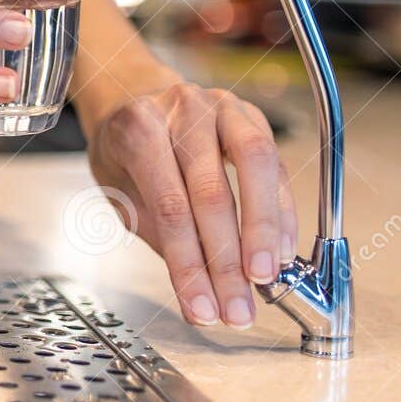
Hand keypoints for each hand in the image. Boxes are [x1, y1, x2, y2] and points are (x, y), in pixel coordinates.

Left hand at [84, 83, 297, 328]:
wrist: (132, 92)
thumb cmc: (123, 146)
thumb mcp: (120, 190)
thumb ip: (160, 233)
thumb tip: (200, 292)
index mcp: (139, 129)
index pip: (170, 208)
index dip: (190, 265)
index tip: (203, 308)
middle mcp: (183, 111)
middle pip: (213, 194)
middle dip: (228, 262)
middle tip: (237, 308)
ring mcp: (221, 107)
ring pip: (256, 168)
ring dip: (265, 232)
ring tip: (265, 279)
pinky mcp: (251, 115)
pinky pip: (276, 164)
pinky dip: (280, 212)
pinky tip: (280, 249)